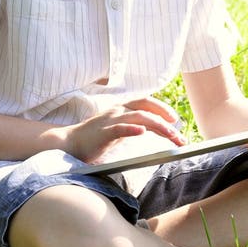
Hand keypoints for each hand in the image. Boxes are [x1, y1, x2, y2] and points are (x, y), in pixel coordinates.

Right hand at [64, 97, 185, 163]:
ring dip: (158, 125)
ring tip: (171, 134)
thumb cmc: (94, 139)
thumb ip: (132, 126)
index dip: (162, 108)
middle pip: (146, 107)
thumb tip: (152, 129)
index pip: (146, 102)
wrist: (69, 144)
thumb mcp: (118, 129)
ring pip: (139, 117)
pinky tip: (142, 131)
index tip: (175, 119)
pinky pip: (119, 128)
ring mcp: (110, 120)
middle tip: (178, 132)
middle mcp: (118, 110)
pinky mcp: (103, 132)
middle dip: (165, 117)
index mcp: (122, 108)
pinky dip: (132, 129)